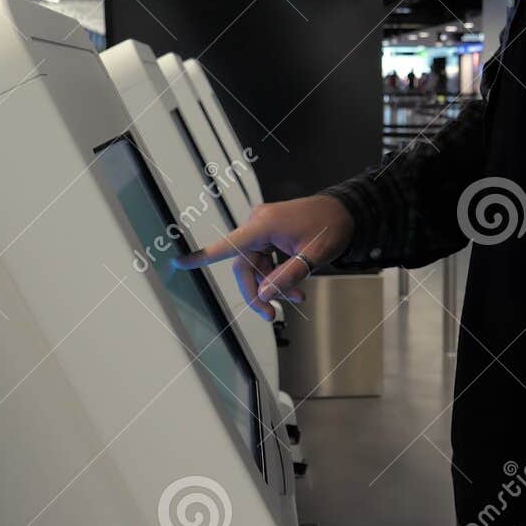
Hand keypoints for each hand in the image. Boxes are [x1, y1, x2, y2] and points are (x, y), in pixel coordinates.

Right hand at [172, 195, 355, 321]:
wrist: (346, 211)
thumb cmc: (331, 227)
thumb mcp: (313, 256)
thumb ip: (288, 276)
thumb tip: (265, 294)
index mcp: (264, 224)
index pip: (229, 245)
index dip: (203, 256)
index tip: (179, 263)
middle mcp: (259, 223)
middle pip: (244, 266)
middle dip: (258, 291)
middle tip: (272, 315)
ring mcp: (263, 228)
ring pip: (256, 266)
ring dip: (272, 286)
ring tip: (297, 298)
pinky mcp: (270, 233)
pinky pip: (265, 260)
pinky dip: (277, 276)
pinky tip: (294, 289)